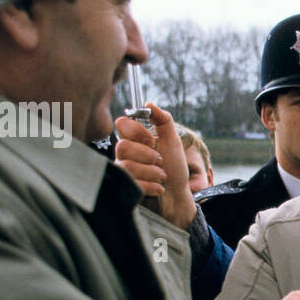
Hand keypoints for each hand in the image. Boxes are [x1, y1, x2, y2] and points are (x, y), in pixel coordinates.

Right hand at [115, 103, 195, 228]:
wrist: (178, 196)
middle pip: (122, 147)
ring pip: (127, 166)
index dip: (137, 132)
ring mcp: (122, 172)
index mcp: (134, 139)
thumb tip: (149, 104)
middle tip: (160, 161)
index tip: (151, 139)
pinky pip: (130, 184)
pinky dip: (151, 186)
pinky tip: (159, 188)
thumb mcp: (173, 141)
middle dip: (148, 156)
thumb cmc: (174, 168)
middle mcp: (124, 154)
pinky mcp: (124, 188)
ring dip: (152, 172)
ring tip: (162, 176)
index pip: (121, 124)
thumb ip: (163, 121)